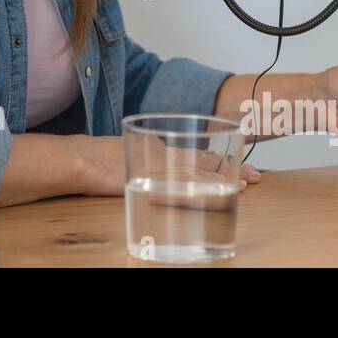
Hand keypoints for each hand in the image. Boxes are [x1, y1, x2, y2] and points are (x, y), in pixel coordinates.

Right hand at [75, 135, 261, 196]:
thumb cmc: (95, 158)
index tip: (237, 160)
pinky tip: (223, 191)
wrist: (81, 159)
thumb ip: (145, 156)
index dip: (217, 158)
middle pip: (205, 160)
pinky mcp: (157, 178)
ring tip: (249, 182)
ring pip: (202, 171)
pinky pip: (189, 184)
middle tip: (255, 173)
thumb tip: (157, 163)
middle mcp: (165, 153)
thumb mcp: (126, 151)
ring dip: (226, 177)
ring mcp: (162, 166)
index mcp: (158, 146)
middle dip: (230, 167)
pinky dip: (208, 188)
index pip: (194, 152)